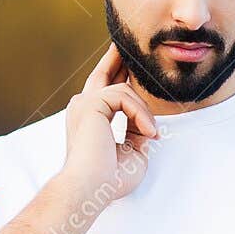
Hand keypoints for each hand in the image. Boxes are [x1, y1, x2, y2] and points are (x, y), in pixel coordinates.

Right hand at [58, 44, 159, 204]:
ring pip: (124, 89)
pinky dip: (140, 113)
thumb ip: (138, 132)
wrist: (89, 189)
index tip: (133, 67)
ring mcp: (84, 103)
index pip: (106, 91)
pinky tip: (148, 132)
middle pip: (104, 73)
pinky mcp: (91, 103)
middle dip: (118, 58)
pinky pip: (124, 95)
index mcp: (89, 118)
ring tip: (151, 134)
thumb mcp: (133, 153)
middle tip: (129, 44)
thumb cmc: (109, 179)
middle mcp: (82, 106)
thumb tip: (147, 121)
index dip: (121, 78)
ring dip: (144, 112)